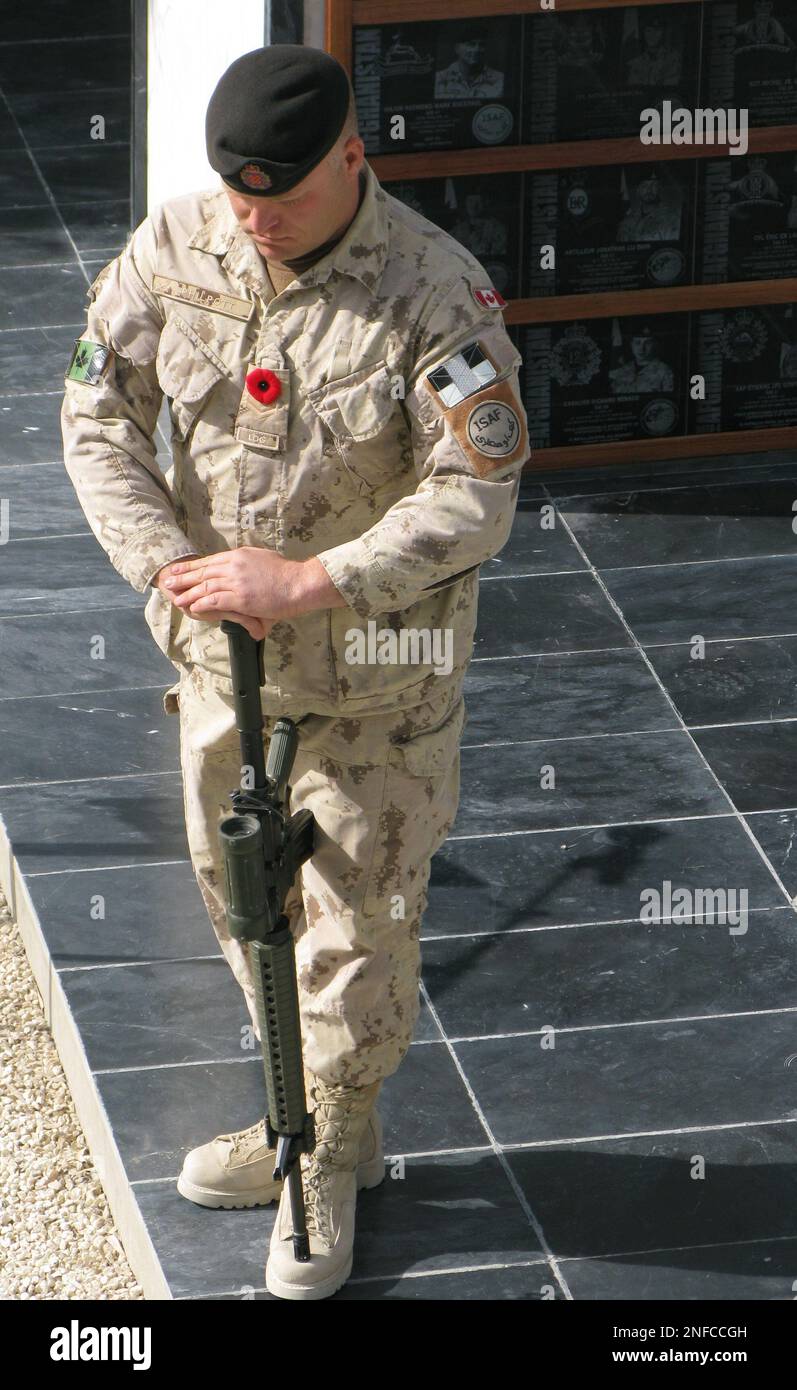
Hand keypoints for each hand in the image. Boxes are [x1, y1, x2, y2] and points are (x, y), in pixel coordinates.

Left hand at [160, 547, 304, 641]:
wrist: (299, 583)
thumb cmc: (286, 573)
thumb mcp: (263, 557)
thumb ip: (248, 560)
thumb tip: (240, 561)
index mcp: (238, 555)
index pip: (209, 561)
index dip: (191, 566)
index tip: (178, 569)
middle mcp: (234, 566)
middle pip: (203, 572)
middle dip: (184, 578)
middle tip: (168, 582)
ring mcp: (236, 581)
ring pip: (206, 587)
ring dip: (189, 594)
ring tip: (176, 599)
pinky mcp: (241, 598)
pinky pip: (215, 601)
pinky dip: (202, 604)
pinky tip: (193, 608)